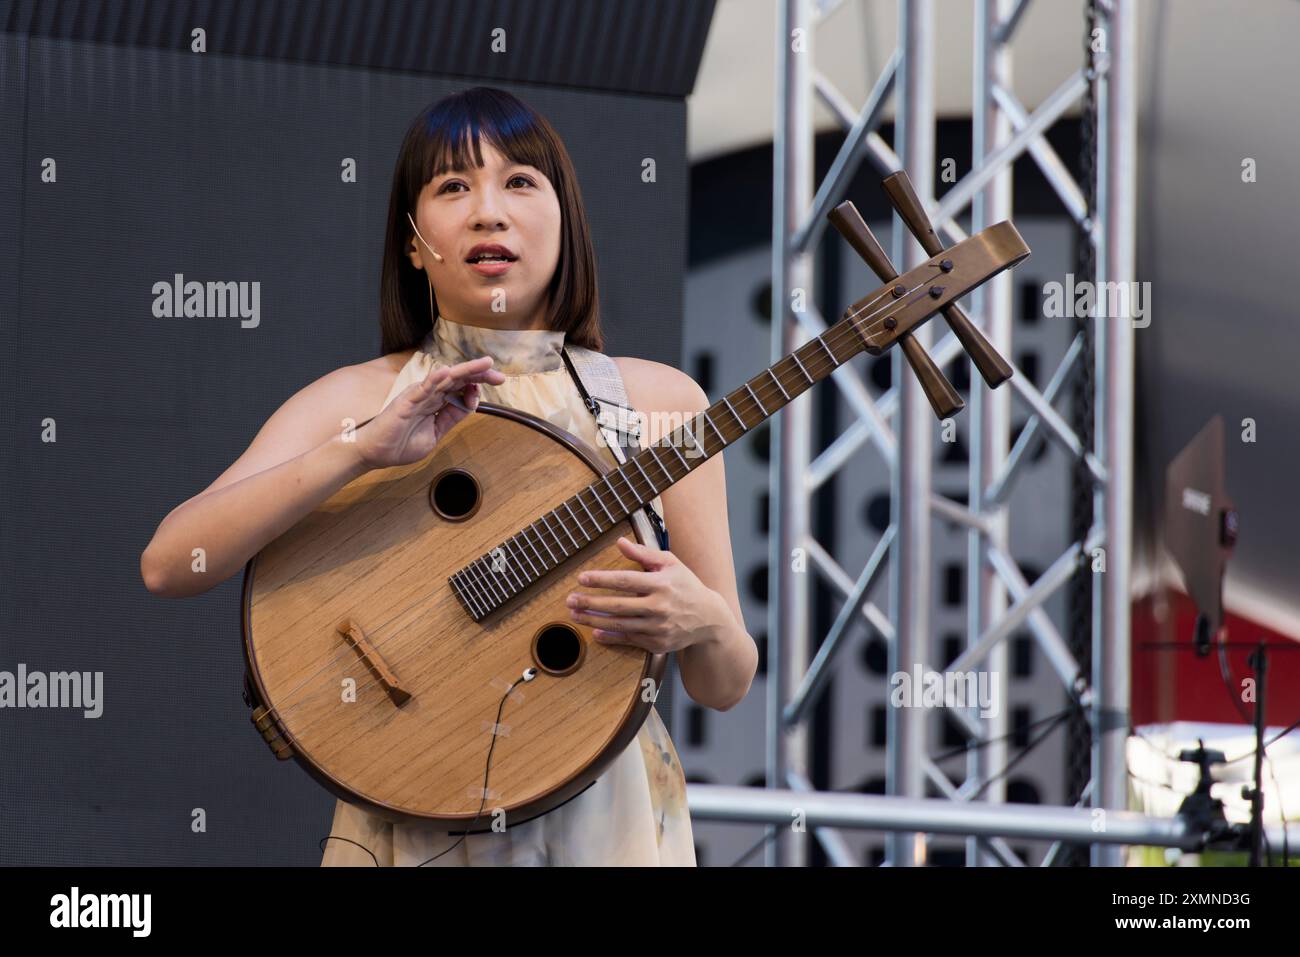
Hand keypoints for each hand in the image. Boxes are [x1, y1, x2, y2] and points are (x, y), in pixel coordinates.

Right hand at [354, 357, 505, 468]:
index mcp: (436, 402)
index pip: (461, 389)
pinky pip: (423, 389)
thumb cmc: (400, 443)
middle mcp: (429, 395)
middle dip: (480, 375)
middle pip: (457, 380)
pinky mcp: (406, 402)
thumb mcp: (435, 434)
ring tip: (484, 364)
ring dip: (465, 371)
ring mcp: (418, 396)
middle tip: (499, 375)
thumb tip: (470, 406)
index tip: (490, 393)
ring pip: (445, 379)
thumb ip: (451, 419)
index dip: (477, 389)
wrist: (376, 453)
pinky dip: (434, 380)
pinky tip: (447, 372)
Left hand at [565, 536, 730, 653]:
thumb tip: (620, 542)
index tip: (582, 578)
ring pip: (620, 624)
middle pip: (618, 605)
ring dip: (594, 620)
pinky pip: (629, 639)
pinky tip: (596, 632)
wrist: (709, 619)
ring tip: (575, 614)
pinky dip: (611, 636)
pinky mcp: (657, 643)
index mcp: (661, 583)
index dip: (602, 579)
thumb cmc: (686, 586)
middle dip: (590, 602)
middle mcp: (659, 606)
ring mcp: (658, 627)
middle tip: (570, 600)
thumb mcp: (670, 564)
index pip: (625, 580)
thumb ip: (644, 554)